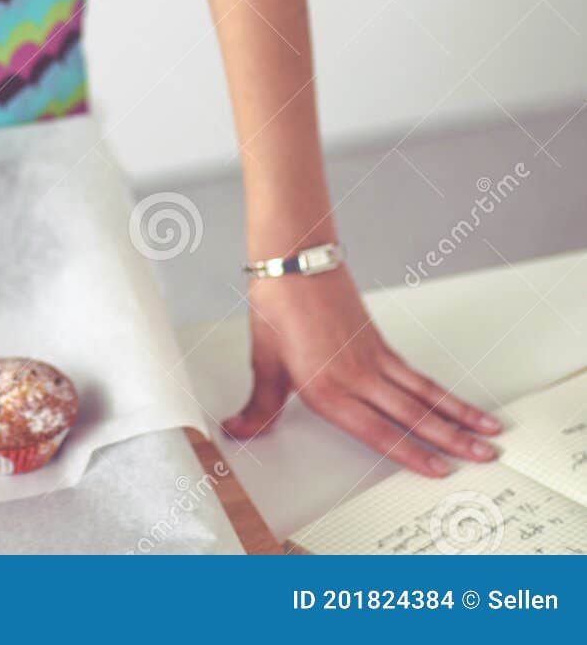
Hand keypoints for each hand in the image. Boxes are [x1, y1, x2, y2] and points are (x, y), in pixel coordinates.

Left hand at [220, 265, 502, 476]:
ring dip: (458, 415)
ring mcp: (372, 358)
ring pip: (424, 393)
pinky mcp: (378, 343)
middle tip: (485, 458)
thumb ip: (259, 405)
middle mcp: (356, 375)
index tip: (440, 470)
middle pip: (412, 413)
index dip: (410, 452)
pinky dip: (440, 392)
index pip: (376, 429)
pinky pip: (415, 374)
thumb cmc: (278, 302)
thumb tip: (239, 430)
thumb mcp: (263, 360)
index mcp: (327, 386)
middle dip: (452, 439)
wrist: (293, 258)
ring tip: (489, 433)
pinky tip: (455, 404)